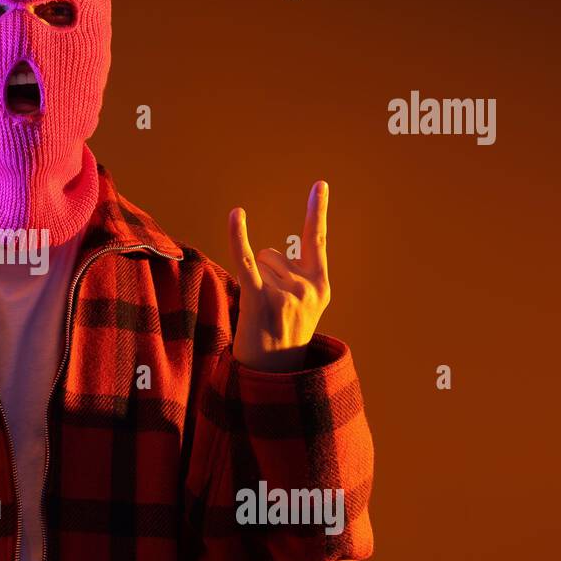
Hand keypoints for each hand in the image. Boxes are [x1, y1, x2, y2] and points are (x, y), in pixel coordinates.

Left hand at [227, 180, 330, 372]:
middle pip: (273, 253)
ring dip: (254, 281)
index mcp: (321, 287)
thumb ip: (296, 278)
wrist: (274, 376)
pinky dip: (240, 237)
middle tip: (268, 309)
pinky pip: (246, 260)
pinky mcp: (261, 300)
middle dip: (265, 273)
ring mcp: (286, 294)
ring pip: (259, 260)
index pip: (317, 240)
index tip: (320, 184)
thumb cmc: (282, 338)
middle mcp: (307, 288)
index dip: (316, 211)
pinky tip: (238, 214)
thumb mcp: (304, 308)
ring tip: (259, 314)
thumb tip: (268, 252)